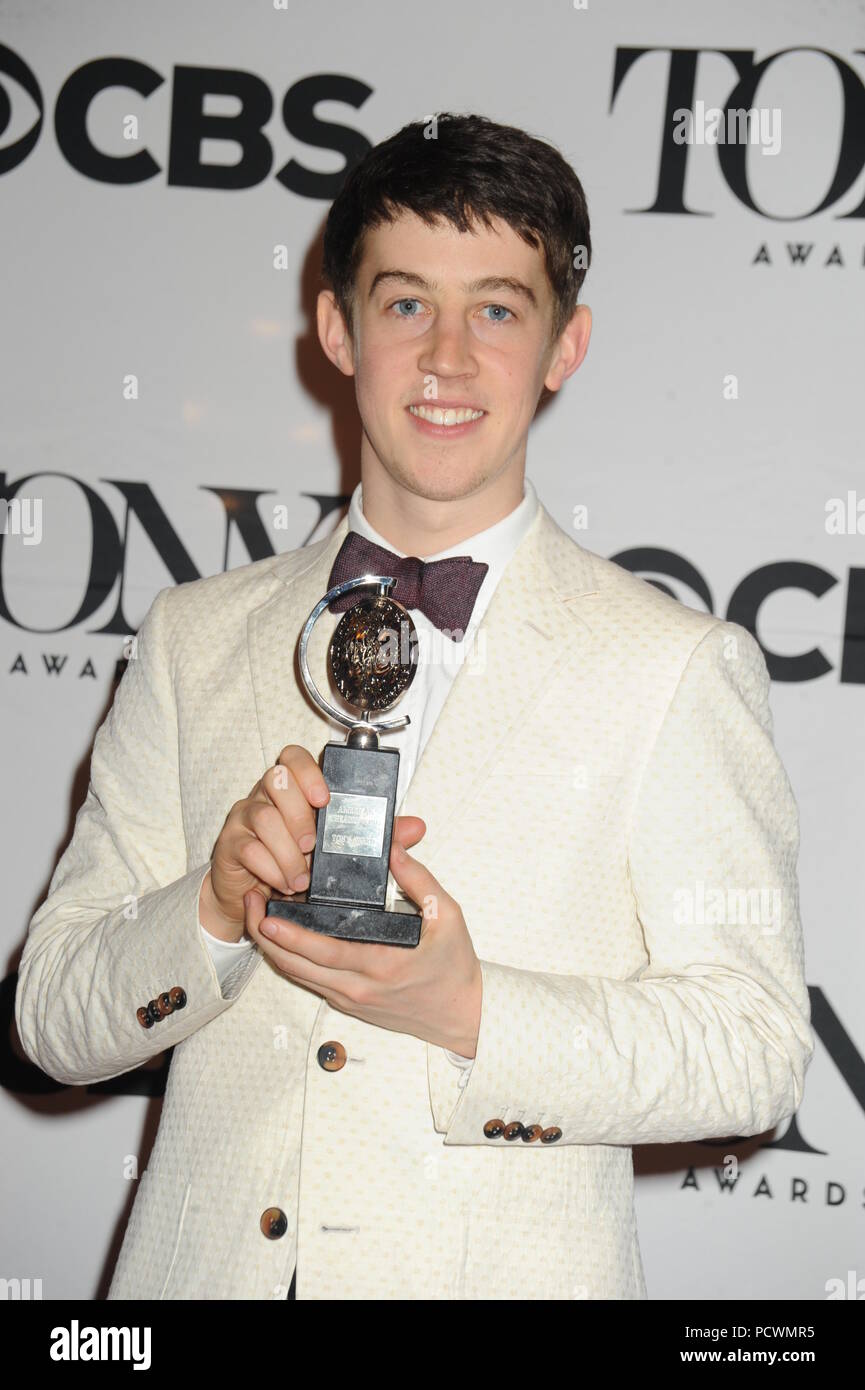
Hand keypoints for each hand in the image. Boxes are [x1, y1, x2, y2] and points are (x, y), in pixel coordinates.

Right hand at [200, 744, 413, 943]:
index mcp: (293, 789)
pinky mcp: (230, 844)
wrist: (255, 898)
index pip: (294, 757)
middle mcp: (265, 795)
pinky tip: (283, 883)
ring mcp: (245, 816)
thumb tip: (416, 827)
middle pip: (276, 779)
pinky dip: (270, 869)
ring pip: (263, 816)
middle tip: (312, 847)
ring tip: (301, 877)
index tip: (325, 799)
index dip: (309, 771)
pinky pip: (248, 847)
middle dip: (298, 814)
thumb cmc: (296, 864)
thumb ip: (372, 836)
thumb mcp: (336, 851)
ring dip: (287, 851)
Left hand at [244, 823, 482, 1056]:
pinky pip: (310, 981)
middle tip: (250, 902)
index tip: (267, 914)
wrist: (460, 1015)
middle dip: (266, 935)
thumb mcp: (447, 916)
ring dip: (273, 948)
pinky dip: (290, 959)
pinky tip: (282, 936)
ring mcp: (349, 999)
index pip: (324, 951)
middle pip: (297, 966)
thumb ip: (418, 879)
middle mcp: (358, 988)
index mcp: (381, 964)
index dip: (291, 935)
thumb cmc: (454, 965)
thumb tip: (392, 847)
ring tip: (256, 913)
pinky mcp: (347, 1004)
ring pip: (297, 976)